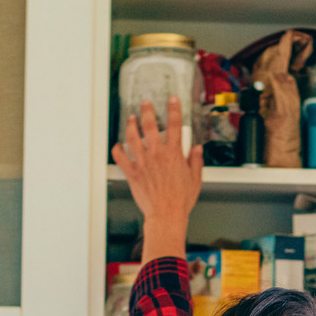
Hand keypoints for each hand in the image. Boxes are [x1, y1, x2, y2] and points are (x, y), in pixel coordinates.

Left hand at [112, 96, 202, 263]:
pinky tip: (117, 145)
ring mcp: (143, 163)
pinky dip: (118, 150)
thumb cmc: (181, 200)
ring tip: (131, 118)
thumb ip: (196, 161)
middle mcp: (157, 155)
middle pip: (150, 126)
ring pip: (133, 138)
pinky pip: (121, 159)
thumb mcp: (195, 179)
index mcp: (174, 155)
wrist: (166, 215)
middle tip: (145, 103)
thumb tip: (197, 149)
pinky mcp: (133, 173)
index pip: (175, 126)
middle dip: (147, 111)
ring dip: (131, 126)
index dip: (174, 109)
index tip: (173, 100)